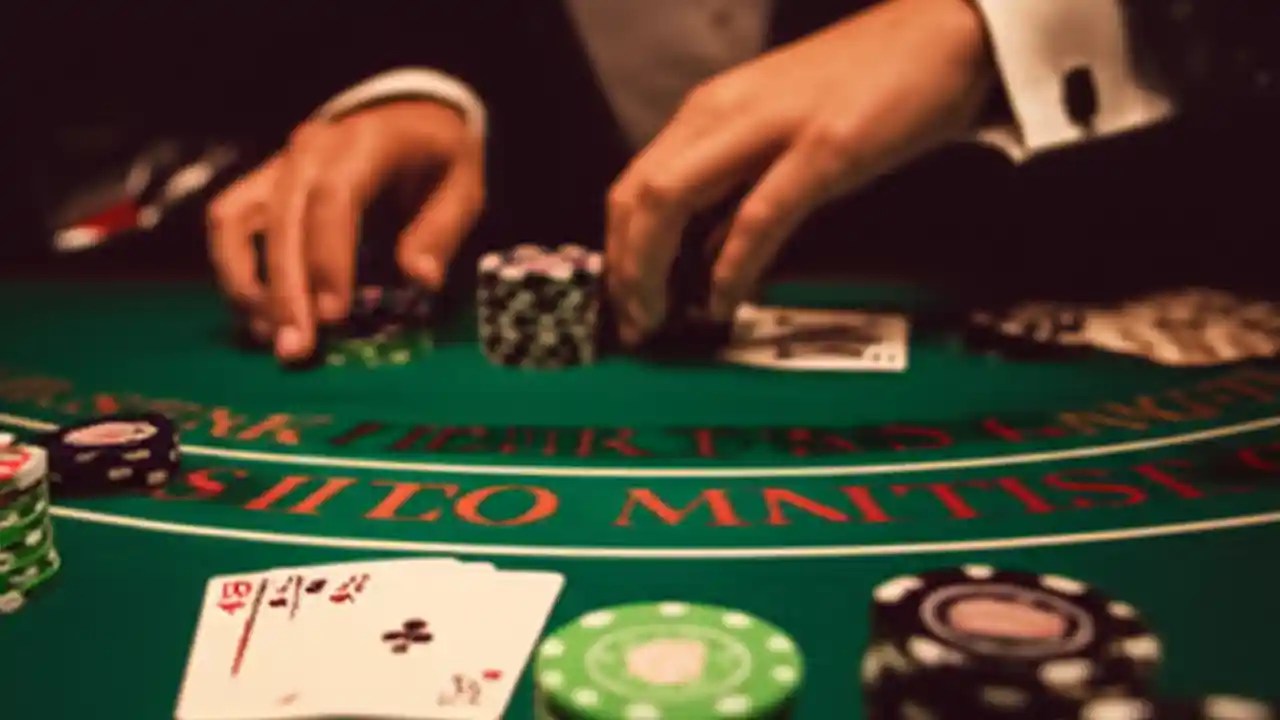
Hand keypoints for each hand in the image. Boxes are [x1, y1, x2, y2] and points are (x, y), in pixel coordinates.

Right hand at [207, 101, 483, 362]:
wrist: (408, 115)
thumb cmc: (438, 157)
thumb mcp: (464, 186)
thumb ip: (442, 230)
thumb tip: (420, 278)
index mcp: (368, 141)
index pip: (335, 196)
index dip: (329, 257)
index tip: (334, 315)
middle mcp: (313, 147)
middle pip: (283, 218)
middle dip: (286, 290)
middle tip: (296, 350)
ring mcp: (280, 163)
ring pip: (238, 220)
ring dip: (247, 284)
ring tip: (271, 338)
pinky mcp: (262, 182)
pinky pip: (229, 223)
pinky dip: (234, 270)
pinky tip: (257, 315)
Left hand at [605, 0, 994, 344]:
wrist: (941, 31)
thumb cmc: (863, 82)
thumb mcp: (776, 130)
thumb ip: (735, 185)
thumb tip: (705, 250)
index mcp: (710, 110)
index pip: (633, 185)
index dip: (619, 250)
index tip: (624, 298)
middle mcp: (725, 112)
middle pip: (638, 197)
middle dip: (625, 269)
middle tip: (634, 322)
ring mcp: (771, 128)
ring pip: (672, 200)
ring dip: (655, 270)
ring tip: (660, 318)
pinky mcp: (824, 149)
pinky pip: (757, 216)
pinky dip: (731, 266)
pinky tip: (724, 300)